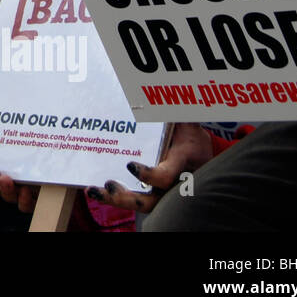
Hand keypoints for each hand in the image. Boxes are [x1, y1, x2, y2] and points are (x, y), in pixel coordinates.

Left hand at [86, 122, 212, 212]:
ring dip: (117, 200)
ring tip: (94, 191)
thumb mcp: (186, 119)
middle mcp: (174, 182)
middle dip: (128, 197)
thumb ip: (173, 110)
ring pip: (143, 205)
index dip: (149, 175)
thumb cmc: (190, 133)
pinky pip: (136, 199)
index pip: (166, 175)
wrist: (202, 152)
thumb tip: (160, 91)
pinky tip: (96, 190)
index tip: (130, 166)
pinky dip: (115, 197)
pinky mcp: (154, 193)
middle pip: (152, 200)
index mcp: (183, 161)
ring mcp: (164, 191)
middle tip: (109, 184)